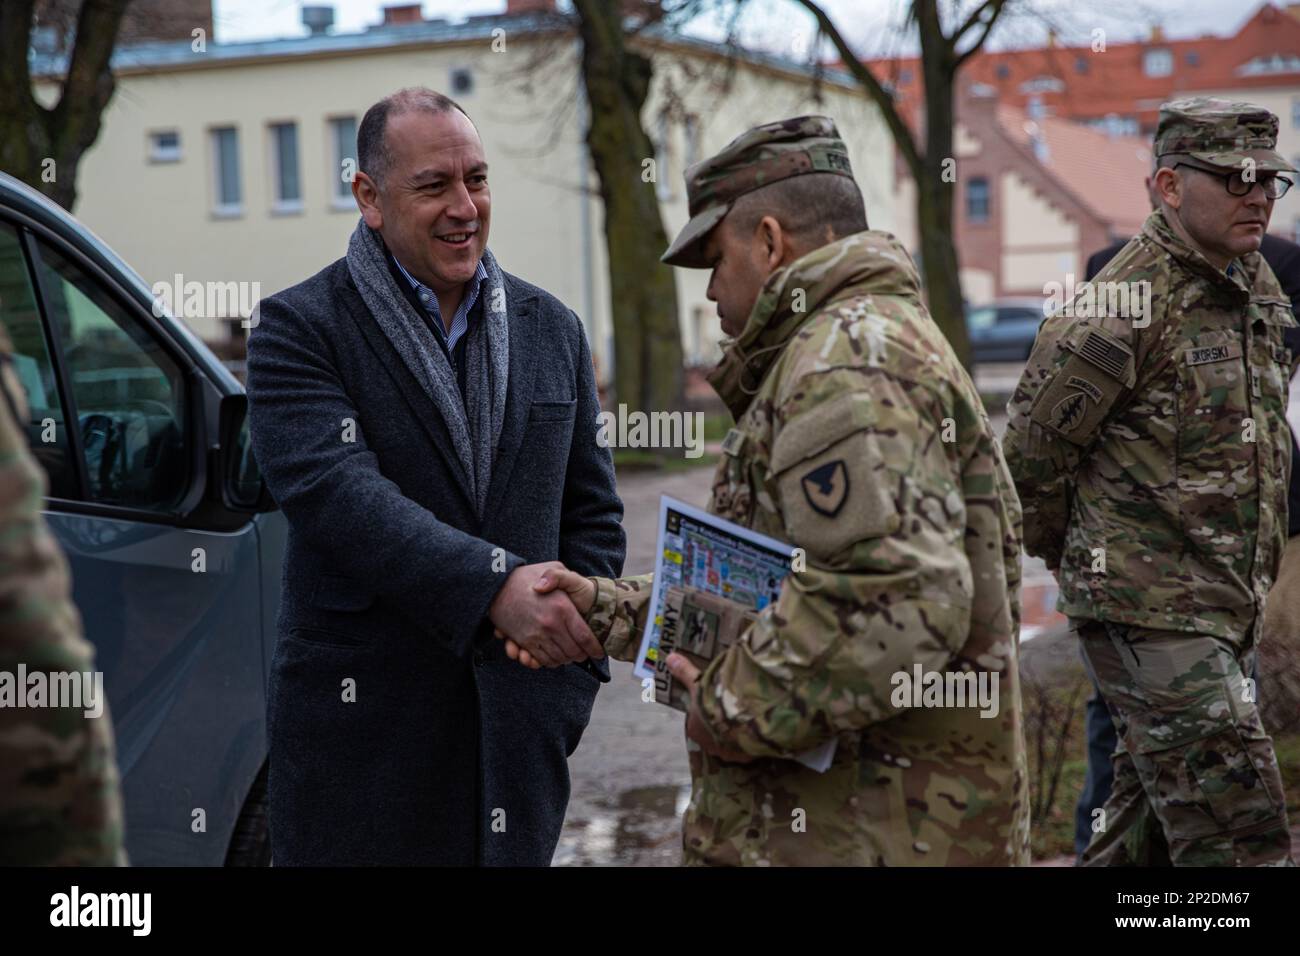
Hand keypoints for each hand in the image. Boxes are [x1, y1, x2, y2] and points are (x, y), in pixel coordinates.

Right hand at [488, 562, 603, 667]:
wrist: (499, 585)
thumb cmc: (529, 575)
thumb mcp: (554, 567)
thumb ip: (564, 575)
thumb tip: (562, 589)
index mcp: (562, 608)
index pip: (584, 637)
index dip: (594, 648)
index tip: (599, 652)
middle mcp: (551, 624)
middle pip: (573, 652)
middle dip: (582, 656)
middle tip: (585, 654)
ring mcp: (537, 635)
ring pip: (558, 658)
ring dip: (567, 660)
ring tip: (571, 656)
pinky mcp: (525, 641)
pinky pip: (541, 659)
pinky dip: (551, 662)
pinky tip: (555, 657)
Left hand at [665, 652, 754, 762]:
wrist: (742, 713)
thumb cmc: (714, 699)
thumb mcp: (699, 683)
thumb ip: (685, 672)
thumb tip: (669, 657)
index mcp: (694, 729)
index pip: (697, 723)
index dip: (707, 714)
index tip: (716, 705)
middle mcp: (709, 745)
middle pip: (715, 735)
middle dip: (723, 726)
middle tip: (734, 711)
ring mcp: (729, 753)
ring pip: (733, 743)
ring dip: (739, 734)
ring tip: (750, 719)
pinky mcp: (747, 756)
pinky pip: (749, 748)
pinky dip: (753, 740)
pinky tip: (760, 728)